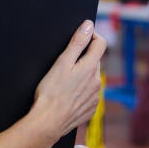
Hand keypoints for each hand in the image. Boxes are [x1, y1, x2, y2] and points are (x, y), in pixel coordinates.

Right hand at [34, 20, 106, 140]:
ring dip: (82, 76)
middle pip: (94, 61)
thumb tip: (89, 25)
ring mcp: (95, 97)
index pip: (100, 43)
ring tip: (64, 82)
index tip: (81, 37)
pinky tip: (68, 95)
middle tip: (65, 64)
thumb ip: (77, 42)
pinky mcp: (91, 109)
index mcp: (91, 68)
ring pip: (92, 78)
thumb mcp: (62, 62)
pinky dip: (81, 91)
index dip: (91, 37)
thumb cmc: (51, 92)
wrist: (48, 122)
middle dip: (83, 58)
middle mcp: (97, 82)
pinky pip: (89, 94)